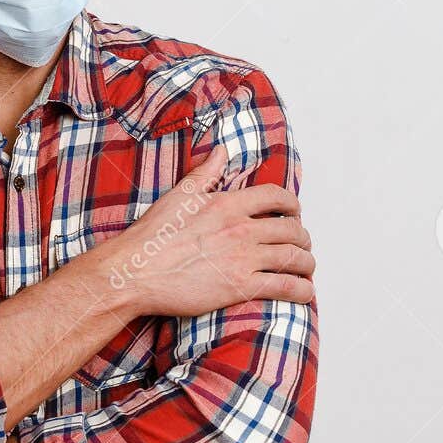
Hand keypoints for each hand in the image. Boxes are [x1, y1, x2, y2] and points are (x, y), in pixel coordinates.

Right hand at [76, 145, 314, 317]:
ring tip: (306, 268)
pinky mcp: (241, 286)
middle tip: (301, 244)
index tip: (294, 211)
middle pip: (291, 230)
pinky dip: (301, 290)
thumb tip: (221, 150)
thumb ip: (205, 172)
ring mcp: (243, 258)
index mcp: (228, 203)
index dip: (292, 204)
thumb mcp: (179, 195)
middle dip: (302, 237)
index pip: (276, 197)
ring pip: (294, 258)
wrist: (135, 271)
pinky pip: (284, 286)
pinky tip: (304, 292)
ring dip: (307, 263)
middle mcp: (242, 228)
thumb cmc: (152, 236)